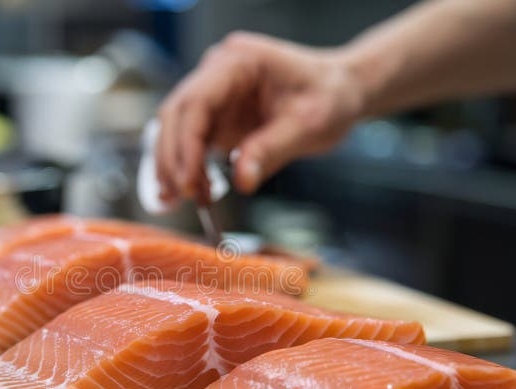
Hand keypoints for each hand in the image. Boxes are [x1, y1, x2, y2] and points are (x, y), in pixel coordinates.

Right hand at [156, 32, 363, 202]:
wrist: (342, 91)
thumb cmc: (331, 96)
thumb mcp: (308, 125)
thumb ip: (271, 151)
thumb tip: (242, 181)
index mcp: (239, 62)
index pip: (196, 101)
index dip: (186, 144)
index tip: (188, 181)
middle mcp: (219, 72)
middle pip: (176, 113)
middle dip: (173, 158)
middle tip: (179, 197)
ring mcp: (216, 93)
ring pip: (176, 128)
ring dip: (174, 165)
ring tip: (180, 200)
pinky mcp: (218, 115)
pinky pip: (190, 141)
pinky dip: (186, 167)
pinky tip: (189, 191)